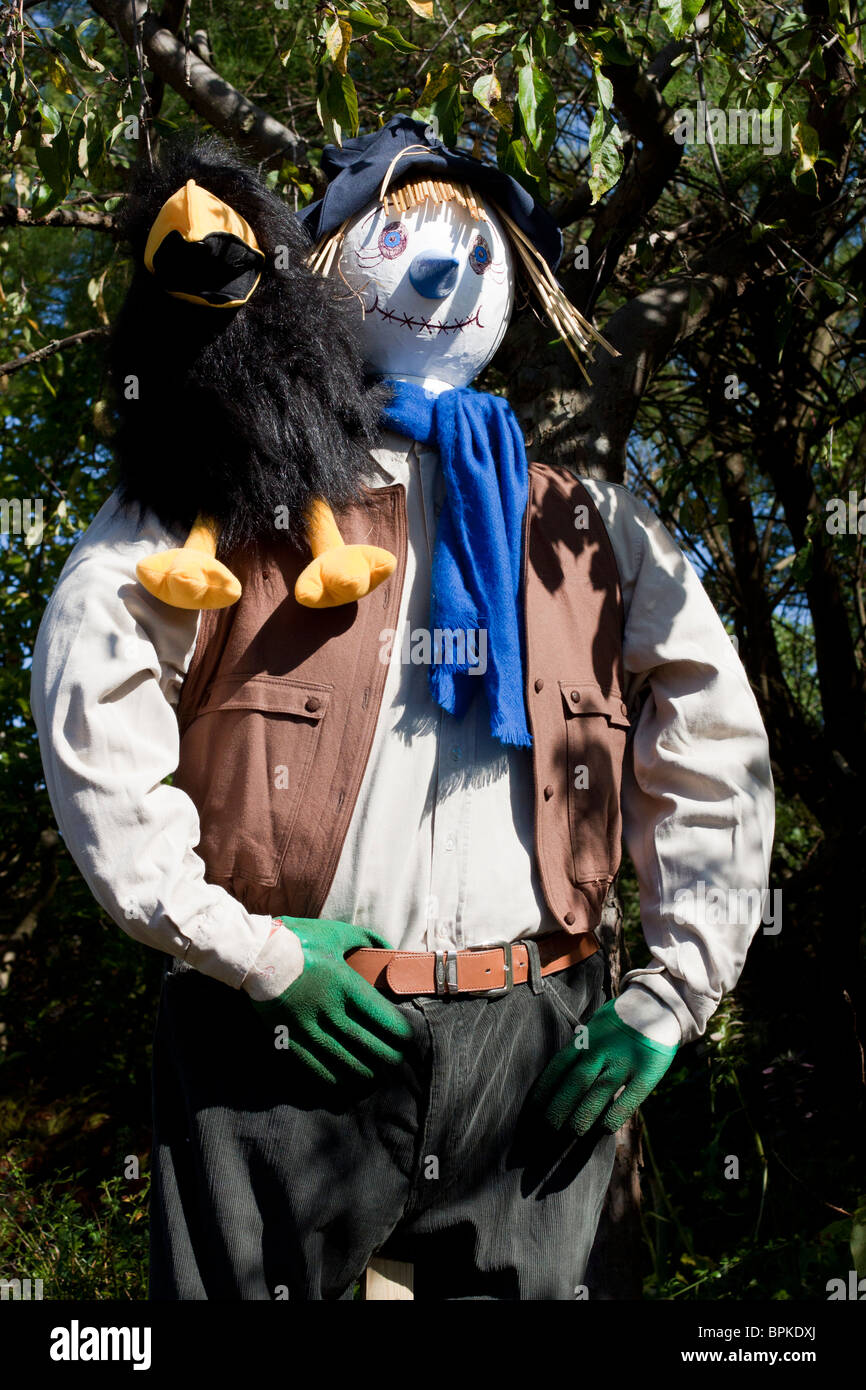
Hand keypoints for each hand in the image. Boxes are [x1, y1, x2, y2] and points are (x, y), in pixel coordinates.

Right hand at [251, 917, 411, 1088]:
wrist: (255, 952)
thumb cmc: (299, 940)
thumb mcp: (337, 932)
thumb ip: (367, 939)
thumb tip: (390, 950)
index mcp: (345, 983)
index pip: (381, 1017)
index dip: (399, 1032)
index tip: (406, 1038)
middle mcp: (329, 1008)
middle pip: (366, 1042)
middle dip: (386, 1056)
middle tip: (397, 1063)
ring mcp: (307, 1025)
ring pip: (342, 1058)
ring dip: (362, 1071)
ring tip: (375, 1076)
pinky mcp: (288, 1035)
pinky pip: (313, 1064)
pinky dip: (331, 1077)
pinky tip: (343, 1083)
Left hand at [530, 999, 676, 1135]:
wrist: (656, 1005)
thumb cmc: (619, 1022)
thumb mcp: (595, 1027)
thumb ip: (581, 1048)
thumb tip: (559, 1077)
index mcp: (587, 1039)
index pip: (560, 1065)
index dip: (545, 1087)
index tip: (534, 1107)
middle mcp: (602, 1050)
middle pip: (576, 1082)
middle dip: (560, 1106)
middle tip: (549, 1126)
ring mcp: (625, 1061)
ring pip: (599, 1093)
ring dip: (584, 1115)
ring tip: (574, 1131)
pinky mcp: (647, 1071)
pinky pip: (628, 1099)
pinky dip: (614, 1116)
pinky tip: (604, 1128)